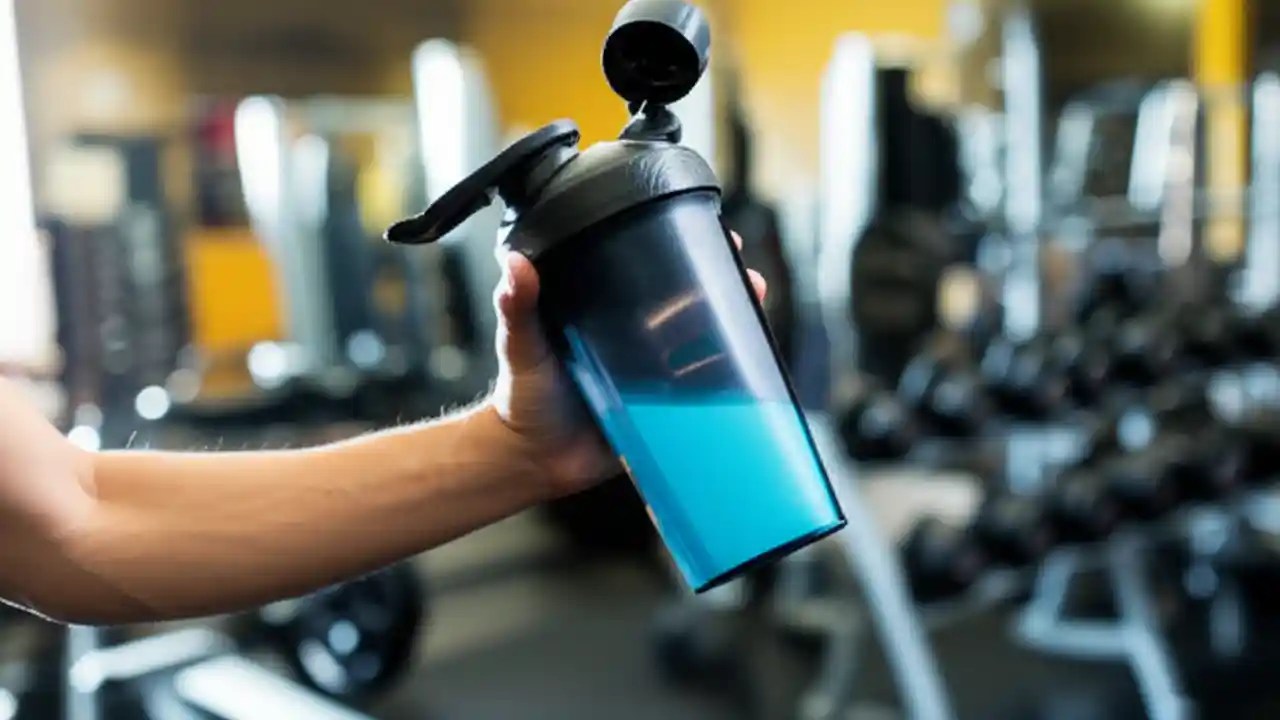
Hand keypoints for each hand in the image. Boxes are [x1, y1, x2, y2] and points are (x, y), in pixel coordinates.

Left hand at [487, 234, 767, 498]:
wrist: (531, 460)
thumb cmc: (523, 398)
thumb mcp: (522, 345)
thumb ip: (517, 307)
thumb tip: (516, 265)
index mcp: (607, 313)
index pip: (650, 271)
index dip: (681, 250)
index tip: (705, 230)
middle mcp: (636, 340)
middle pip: (691, 304)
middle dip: (725, 287)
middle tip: (746, 277)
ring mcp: (655, 376)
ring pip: (706, 345)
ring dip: (734, 330)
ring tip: (753, 313)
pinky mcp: (665, 412)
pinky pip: (703, 393)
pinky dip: (728, 381)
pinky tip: (748, 369)